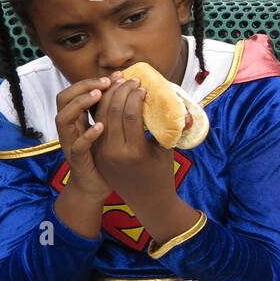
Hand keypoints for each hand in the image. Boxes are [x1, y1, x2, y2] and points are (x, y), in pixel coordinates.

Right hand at [54, 76, 114, 200]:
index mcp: (78, 120)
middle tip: (107, 81)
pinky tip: (101, 126)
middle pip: (63, 99)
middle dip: (84, 87)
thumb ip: (115, 115)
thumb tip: (138, 94)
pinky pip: (77, 146)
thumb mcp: (109, 132)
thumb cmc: (106, 158)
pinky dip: (87, 134)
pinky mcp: (77, 160)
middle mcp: (70, 129)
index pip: (75, 92)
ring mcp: (71, 144)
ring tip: (98, 95)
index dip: (92, 81)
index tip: (116, 76)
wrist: (95, 187)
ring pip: (63, 118)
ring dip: (80, 104)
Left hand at [90, 75, 176, 210]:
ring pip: (101, 116)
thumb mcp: (167, 150)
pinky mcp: (97, 152)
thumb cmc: (162, 172)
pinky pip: (97, 125)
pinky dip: (102, 109)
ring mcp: (103, 153)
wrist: (146, 200)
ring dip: (109, 97)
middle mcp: (115, 152)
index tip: (143, 86)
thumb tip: (182, 107)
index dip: (135, 96)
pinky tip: (110, 97)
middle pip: (113, 111)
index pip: (131, 114)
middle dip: (121, 91)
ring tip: (119, 84)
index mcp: (135, 151)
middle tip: (131, 80)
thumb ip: (170, 128)